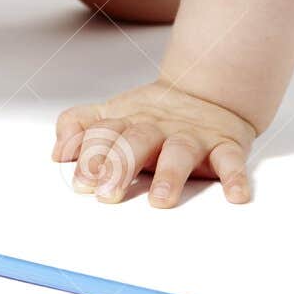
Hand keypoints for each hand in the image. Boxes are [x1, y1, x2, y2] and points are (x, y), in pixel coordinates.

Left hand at [51, 81, 255, 207]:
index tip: (81, 184)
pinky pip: (231, 160)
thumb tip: (58, 152)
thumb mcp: (112, 115)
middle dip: (120, 166)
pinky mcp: (224, 145)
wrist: (207, 92)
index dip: (91, 156)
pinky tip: (236, 196)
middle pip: (136, 141)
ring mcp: (191, 136)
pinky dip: (235, 177)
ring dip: (169, 175)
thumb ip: (80, 127)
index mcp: (127, 121)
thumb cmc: (152, 116)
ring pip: (179, 151)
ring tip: (160, 200)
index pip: (105, 134)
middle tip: (107, 194)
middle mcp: (157, 127)